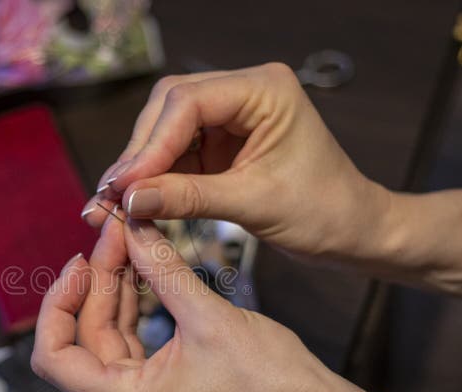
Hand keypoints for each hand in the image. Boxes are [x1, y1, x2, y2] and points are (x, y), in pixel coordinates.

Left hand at [32, 213, 335, 391]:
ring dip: (117, 294)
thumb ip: (162, 269)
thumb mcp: (209, 316)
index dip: (57, 305)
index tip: (80, 263)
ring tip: (132, 245)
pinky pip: (134, 353)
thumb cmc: (273, 381)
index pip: (52, 358)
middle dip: (99, 283)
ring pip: (110, 344)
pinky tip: (143, 276)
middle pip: (85, 341)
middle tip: (119, 234)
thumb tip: (132, 228)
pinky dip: (135, 314)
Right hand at [83, 63, 391, 262]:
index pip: (189, 103)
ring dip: (142, 166)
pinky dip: (156, 176)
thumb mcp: (254, 205)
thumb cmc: (324, 211)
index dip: (151, 145)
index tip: (123, 184)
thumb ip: (189, 198)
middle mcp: (245, 92)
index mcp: (265, 90)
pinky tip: (138, 199)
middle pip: (170, 108)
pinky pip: (177, 151)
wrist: (351, 230)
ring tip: (116, 202)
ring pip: (166, 127)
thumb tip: (130, 198)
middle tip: (110, 195)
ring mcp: (231, 115)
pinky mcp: (221, 141)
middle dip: (140, 153)